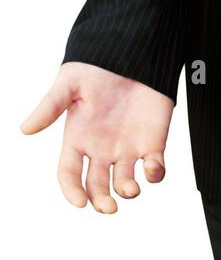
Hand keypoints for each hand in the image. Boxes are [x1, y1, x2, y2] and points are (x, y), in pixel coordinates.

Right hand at [20, 63, 174, 212]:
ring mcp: (127, 146)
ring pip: (125, 180)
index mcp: (78, 139)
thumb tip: (25, 129)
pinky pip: (154, 165)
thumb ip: (50, 106)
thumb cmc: (97, 67)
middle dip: (101, 200)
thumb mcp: (70, 84)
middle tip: (109, 207)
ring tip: (130, 190)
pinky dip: (155, 173)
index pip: (69, 174)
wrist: (133, 52)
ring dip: (128, 190)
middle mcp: (101, 148)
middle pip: (97, 185)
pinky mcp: (153, 140)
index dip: (72, 190)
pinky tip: (153, 170)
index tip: (80, 202)